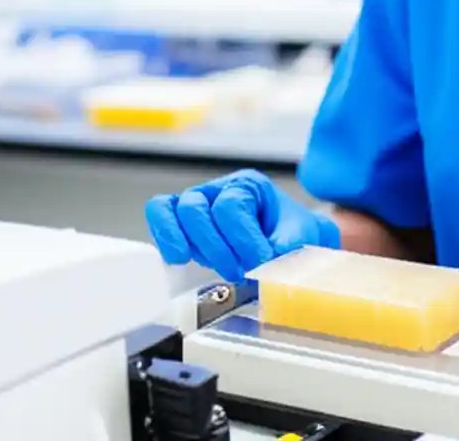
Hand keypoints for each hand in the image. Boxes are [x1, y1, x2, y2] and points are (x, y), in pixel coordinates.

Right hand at [144, 169, 340, 282]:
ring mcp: (197, 204)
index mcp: (247, 186)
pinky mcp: (182, 222)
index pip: (230, 206)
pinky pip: (160, 215)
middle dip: (215, 247)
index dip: (243, 239)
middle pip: (194, 208)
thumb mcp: (298, 237)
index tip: (259, 263)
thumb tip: (268, 268)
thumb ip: (285, 250)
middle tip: (238, 272)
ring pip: (173, 211)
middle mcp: (218, 190)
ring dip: (191, 245)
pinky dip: (165, 237)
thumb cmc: (289, 235)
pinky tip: (180, 259)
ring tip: (210, 267)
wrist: (286, 243)